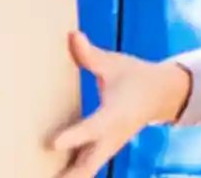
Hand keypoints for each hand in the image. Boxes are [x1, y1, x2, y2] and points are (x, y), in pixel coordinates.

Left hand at [50, 31, 190, 177]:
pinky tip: (48, 175)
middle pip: (88, 166)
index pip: (93, 128)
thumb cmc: (135, 76)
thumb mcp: (115, 63)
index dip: (74, 137)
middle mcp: (111, 137)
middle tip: (38, 175)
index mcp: (115, 115)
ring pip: (86, 171)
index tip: (52, 144)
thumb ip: (90, 54)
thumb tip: (72, 35)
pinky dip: (70, 174)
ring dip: (66, 177)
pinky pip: (85, 168)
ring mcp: (108, 148)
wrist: (162, 95)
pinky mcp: (103, 150)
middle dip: (67, 176)